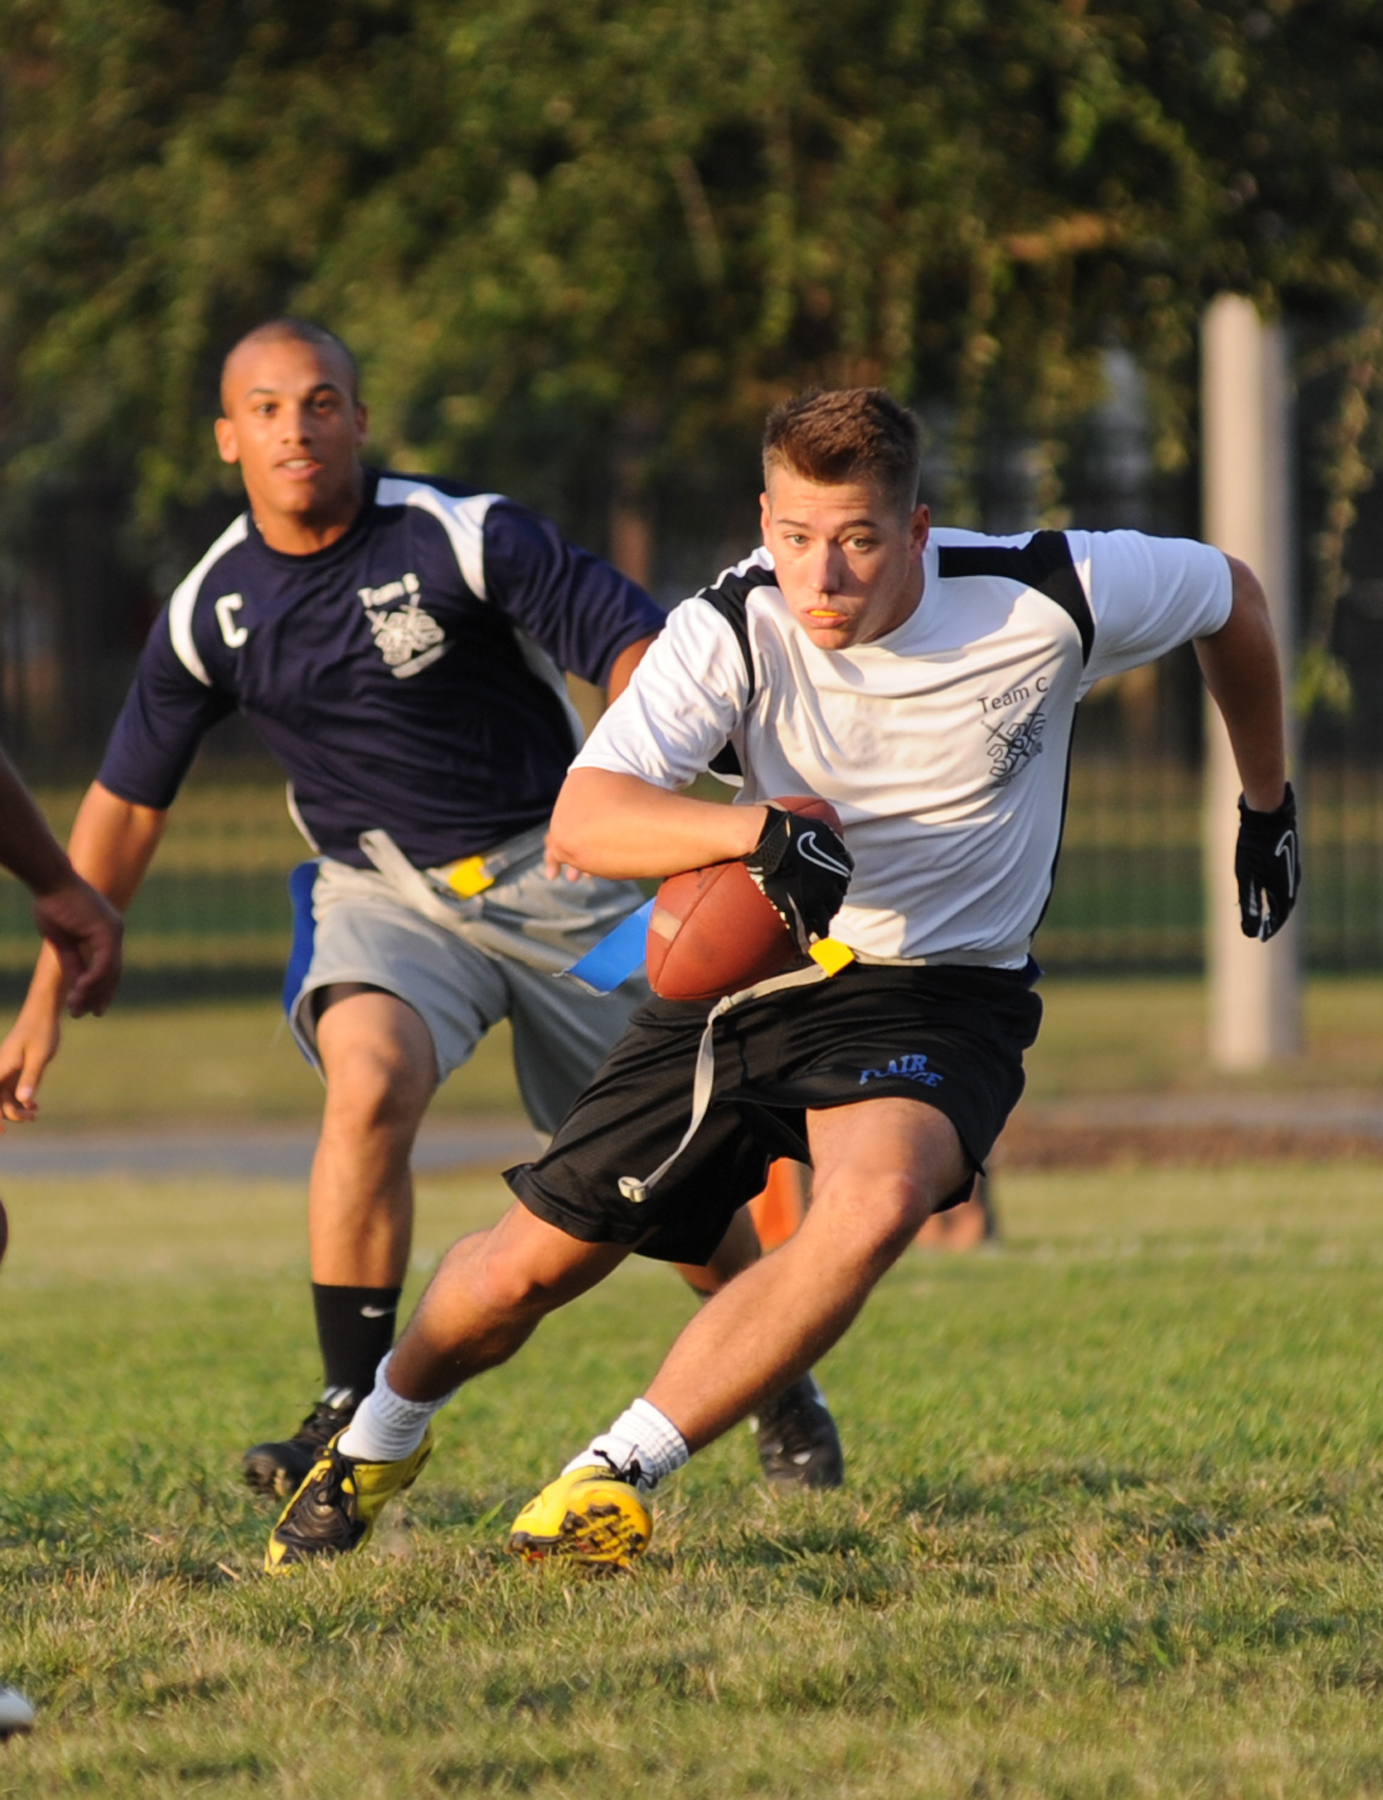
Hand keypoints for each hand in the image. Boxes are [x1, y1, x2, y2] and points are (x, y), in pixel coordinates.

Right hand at [0, 988, 63, 1124]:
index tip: (2, 1133)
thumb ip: (31, 1078)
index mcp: (1, 1069)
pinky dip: (21, 1100)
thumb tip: (24, 1100)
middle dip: (12, 1114)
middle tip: (33, 1117)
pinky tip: (35, 1105)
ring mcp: (6, 1070)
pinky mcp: (15, 1069)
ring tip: (35, 1113)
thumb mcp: (39, 1056)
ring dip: (18, 1109)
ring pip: (5, 1098)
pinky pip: (12, 1091)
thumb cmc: (41, 1031)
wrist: (42, 1012)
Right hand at [30, 871, 123, 1015]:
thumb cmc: (52, 905)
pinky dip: (94, 979)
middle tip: (84, 1015)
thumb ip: (74, 962)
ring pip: (109, 972)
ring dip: (92, 992)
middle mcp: (115, 932)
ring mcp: (114, 931)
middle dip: (99, 996)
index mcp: (105, 933)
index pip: (109, 967)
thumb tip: (78, 984)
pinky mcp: (108, 931)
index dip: (101, 989)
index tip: (92, 1009)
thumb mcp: (63, 942)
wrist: (50, 883)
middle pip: (112, 973)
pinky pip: (105, 963)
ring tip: (76, 1008)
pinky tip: (79, 991)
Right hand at [742, 807, 852, 950]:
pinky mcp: (803, 904)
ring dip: (822, 919)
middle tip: (821, 908)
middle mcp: (831, 873)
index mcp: (832, 853)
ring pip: (827, 912)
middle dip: (830, 902)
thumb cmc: (773, 821)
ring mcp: (818, 891)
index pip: (842, 872)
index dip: (835, 882)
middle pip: (836, 894)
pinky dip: (810, 934)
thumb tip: (789, 813)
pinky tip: (806, 941)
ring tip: (816, 927)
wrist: (763, 836)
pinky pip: (811, 925)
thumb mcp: (796, 814)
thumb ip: (800, 819)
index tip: (830, 887)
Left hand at [1235, 782, 1299, 940]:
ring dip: (1276, 905)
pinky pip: (1284, 881)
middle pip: (1284, 907)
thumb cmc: (1255, 847)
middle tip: (1263, 928)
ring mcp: (1291, 868)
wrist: (1268, 815)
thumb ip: (1249, 905)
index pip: (1279, 916)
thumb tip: (1248, 932)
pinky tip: (1268, 886)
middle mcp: (1292, 880)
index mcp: (1284, 889)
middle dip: (1274, 919)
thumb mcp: (1247, 878)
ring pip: (1285, 893)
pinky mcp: (1287, 858)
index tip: (1260, 937)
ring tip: (1266, 912)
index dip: (1269, 928)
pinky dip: (1276, 891)